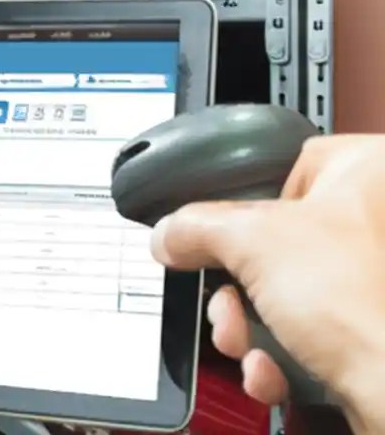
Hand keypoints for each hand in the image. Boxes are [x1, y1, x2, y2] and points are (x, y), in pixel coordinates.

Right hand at [151, 135, 384, 430]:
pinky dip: (281, 357)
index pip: (292, 167)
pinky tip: (273, 368)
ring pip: (290, 296)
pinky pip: (311, 336)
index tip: (219, 233)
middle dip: (238, 285)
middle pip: (280, 243)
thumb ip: (196, 226)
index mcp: (373, 174)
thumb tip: (171, 234)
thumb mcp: (250, 242)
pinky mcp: (374, 335)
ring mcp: (377, 285)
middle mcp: (380, 227)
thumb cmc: (366, 303)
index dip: (249, 204)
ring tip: (245, 341)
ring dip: (249, 326)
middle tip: (229, 299)